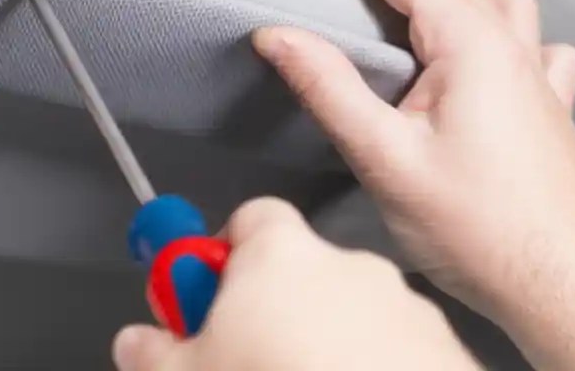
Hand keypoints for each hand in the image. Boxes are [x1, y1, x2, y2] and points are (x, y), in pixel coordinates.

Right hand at [113, 198, 479, 370]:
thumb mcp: (197, 366)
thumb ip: (158, 342)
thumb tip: (135, 339)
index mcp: (281, 251)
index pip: (247, 219)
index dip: (222, 256)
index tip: (208, 283)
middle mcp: (346, 261)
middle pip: (296, 262)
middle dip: (271, 298)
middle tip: (248, 339)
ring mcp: (399, 301)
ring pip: (349, 301)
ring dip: (325, 327)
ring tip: (305, 366)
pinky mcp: (439, 342)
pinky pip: (395, 338)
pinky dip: (375, 353)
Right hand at [253, 0, 574, 370]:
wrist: (569, 286)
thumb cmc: (488, 233)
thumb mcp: (385, 159)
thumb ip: (327, 87)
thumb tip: (280, 37)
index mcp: (470, 42)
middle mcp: (509, 43)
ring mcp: (535, 69)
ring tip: (389, 13)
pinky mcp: (545, 102)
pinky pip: (524, 38)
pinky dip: (487, 28)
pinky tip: (469, 58)